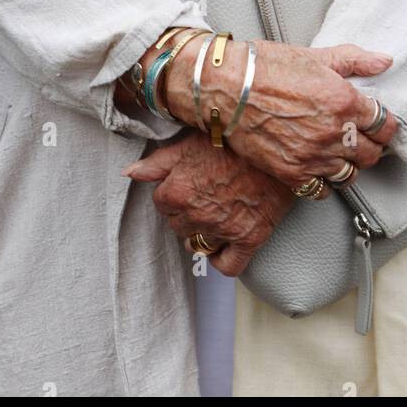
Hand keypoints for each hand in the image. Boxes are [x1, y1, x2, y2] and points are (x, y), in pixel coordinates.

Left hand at [122, 130, 293, 275]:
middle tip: (204, 194)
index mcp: (177, 191)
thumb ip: (158, 162)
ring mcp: (223, 230)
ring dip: (202, 233)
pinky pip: (226, 266)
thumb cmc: (232, 139)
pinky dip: (222, 259)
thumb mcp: (190, 142)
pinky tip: (224, 244)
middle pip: (177, 226)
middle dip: (185, 213)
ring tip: (216, 213)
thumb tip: (129, 173)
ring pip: (197, 245)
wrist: (277, 145)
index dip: (172, 192)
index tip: (188, 182)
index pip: (160, 204)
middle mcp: (196, 215)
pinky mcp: (249, 240)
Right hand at [164, 37, 397, 188]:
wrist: (224, 87)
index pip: (385, 124)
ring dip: (349, 165)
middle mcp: (334, 132)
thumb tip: (383, 61)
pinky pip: (323, 191)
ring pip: (351, 175)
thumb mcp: (314, 56)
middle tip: (360, 138)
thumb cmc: (263, 67)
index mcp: (344, 100)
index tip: (379, 124)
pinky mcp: (292, 174)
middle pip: (372, 154)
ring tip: (338, 153)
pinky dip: (324, 183)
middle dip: (371, 146)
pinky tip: (317, 168)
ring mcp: (313, 156)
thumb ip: (354, 60)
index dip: (386, 125)